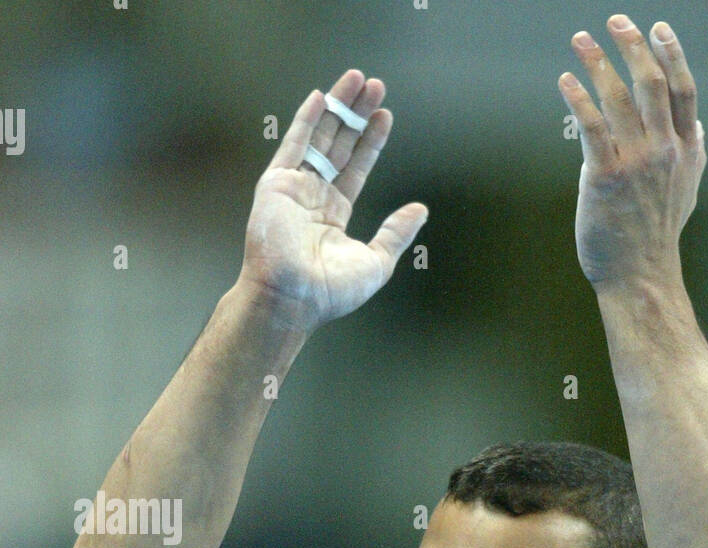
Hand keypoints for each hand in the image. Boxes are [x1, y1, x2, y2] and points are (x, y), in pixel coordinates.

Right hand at [238, 70, 427, 332]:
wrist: (294, 298)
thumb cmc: (332, 290)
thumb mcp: (377, 261)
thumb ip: (397, 232)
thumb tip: (421, 209)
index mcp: (334, 215)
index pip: (356, 168)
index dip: (371, 142)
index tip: (386, 115)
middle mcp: (313, 196)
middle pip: (339, 144)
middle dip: (357, 114)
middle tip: (376, 85)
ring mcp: (294, 188)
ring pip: (320, 137)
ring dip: (338, 107)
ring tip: (358, 79)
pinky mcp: (276, 184)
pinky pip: (293, 145)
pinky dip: (306, 120)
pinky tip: (322, 97)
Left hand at [558, 17, 705, 292]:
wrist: (640, 275)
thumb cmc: (657, 234)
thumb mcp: (687, 191)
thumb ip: (693, 155)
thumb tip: (700, 130)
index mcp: (686, 150)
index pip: (683, 90)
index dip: (672, 54)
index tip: (657, 28)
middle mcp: (664, 151)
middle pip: (651, 83)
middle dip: (633, 46)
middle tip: (614, 22)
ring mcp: (635, 163)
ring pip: (618, 98)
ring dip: (598, 63)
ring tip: (581, 41)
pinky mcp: (604, 177)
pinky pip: (591, 126)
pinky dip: (578, 99)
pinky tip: (566, 81)